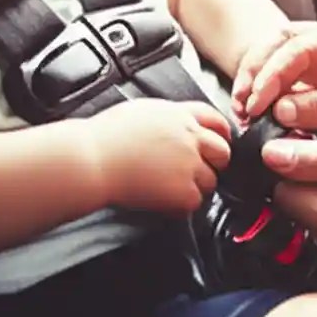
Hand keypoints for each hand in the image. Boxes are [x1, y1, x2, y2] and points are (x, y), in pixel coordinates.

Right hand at [86, 99, 231, 215]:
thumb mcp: (141, 111)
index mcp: (179, 115)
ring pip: (210, 180)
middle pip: (222, 151)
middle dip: (214, 162)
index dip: (220, 133)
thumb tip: (172, 125)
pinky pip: (194, 201)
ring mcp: (189, 164)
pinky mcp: (183, 190)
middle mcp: (190, 137)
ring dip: (196, 186)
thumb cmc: (105, 136)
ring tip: (170, 188)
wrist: (94, 159)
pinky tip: (163, 201)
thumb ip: (166, 117)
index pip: (215, 120)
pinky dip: (181, 205)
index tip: (219, 140)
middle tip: (198, 171)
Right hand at [235, 17, 316, 142]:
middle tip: (244, 109)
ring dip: (258, 84)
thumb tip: (283, 111)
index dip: (273, 75)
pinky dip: (272, 99)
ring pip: (278, 61)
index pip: (300, 46)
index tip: (258, 104)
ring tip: (246, 115)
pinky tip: (263, 119)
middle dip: (256, 74)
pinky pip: (289, 85)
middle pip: (280, 44)